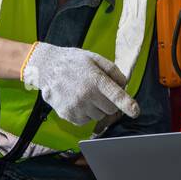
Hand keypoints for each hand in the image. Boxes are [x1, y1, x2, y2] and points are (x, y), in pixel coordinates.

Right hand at [22, 42, 139, 126]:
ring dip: (96, 108)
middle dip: (109, 103)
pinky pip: (85, 121)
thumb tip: (124, 85)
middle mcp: (86, 95)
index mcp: (96, 80)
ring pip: (98, 116)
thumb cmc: (73, 62)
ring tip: (85, 94)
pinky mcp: (67, 115)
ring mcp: (76, 107)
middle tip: (99, 92)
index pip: (116, 96)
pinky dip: (85, 113)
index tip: (135, 112)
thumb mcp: (95, 58)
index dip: (128, 105)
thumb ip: (113, 71)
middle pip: (110, 110)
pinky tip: (77, 100)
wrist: (45, 68)